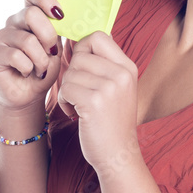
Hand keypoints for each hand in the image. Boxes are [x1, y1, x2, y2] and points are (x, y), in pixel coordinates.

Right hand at [0, 0, 63, 112]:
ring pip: (27, 40)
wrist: (28, 94)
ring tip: (40, 69)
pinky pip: (16, 56)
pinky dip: (28, 68)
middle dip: (48, 36)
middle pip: (31, 14)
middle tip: (51, 52)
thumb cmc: (44, 68)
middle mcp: (14, 21)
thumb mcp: (56, 48)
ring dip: (40, 60)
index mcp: (31, 15)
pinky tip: (27, 72)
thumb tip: (63, 15)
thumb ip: (58, 30)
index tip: (60, 15)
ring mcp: (2, 36)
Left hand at [56, 31, 140, 173]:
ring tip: (79, 105)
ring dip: (68, 90)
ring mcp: (110, 87)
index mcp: (128, 67)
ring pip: (70, 73)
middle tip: (80, 92)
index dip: (82, 47)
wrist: (118, 156)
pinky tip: (76, 113)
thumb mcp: (115, 88)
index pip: (99, 36)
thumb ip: (101, 65)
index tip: (79, 65)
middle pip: (80, 54)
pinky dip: (65, 102)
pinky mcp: (95, 102)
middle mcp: (122, 74)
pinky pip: (66, 89)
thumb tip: (74, 40)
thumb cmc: (110, 122)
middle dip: (72, 73)